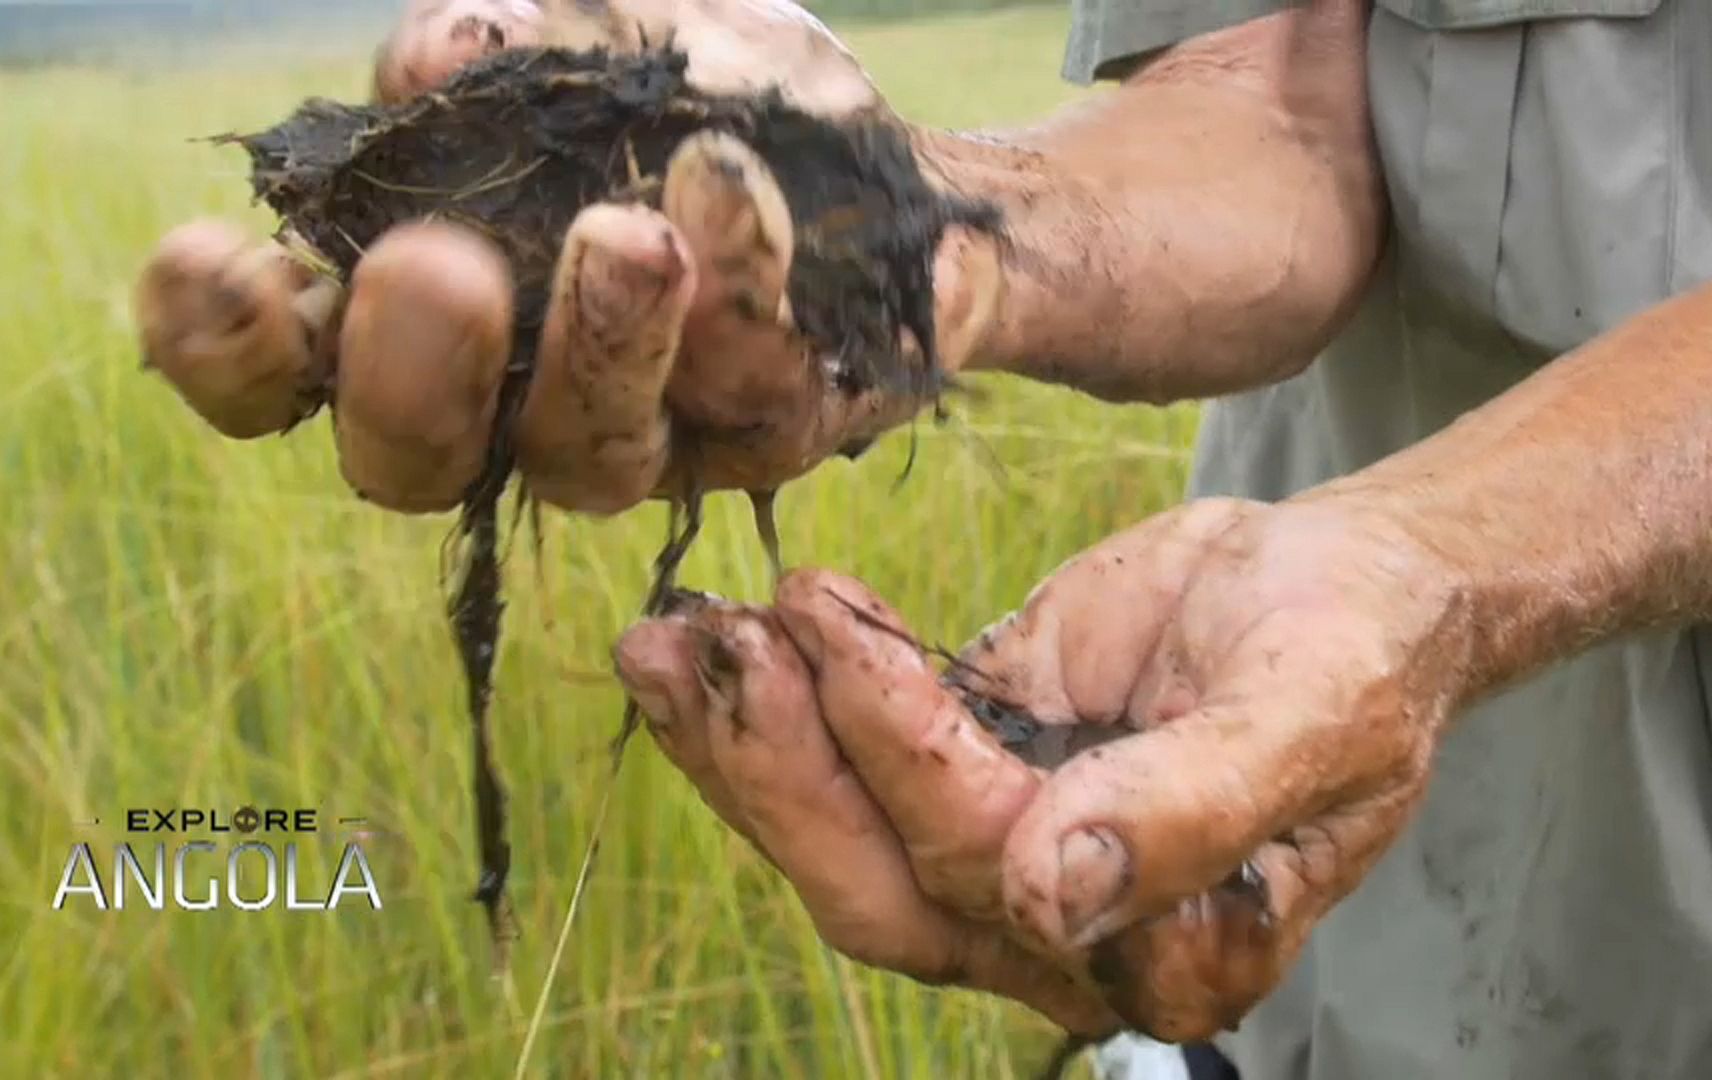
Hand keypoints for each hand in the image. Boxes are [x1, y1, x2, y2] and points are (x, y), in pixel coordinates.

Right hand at [134, 0, 1000, 512]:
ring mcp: (634, 437)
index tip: (214, 259)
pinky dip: (739, 285)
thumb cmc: (703, 94)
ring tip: (625, 232)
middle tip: (436, 266)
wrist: (889, 159)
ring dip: (595, 346)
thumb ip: (511, 45)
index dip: (220, 344)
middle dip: (409, 374)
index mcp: (412, 304)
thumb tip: (431, 63)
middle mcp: (505, 400)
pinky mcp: (759, 441)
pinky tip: (730, 182)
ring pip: (580, 459)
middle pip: (407, 460)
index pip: (275, 369)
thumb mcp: (603, 34)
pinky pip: (744, 394)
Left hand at [613, 497, 1473, 1039]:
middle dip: (782, 769)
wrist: (1351, 585)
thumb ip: (1191, 810)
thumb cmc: (1363, 651)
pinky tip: (719, 634)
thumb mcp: (1313, 715)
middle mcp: (1070, 933)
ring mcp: (1009, 858)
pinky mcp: (971, 770)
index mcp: (1170, 955)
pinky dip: (781, 701)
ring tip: (667, 642)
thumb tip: (1055, 897)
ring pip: (848, 838)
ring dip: (748, 743)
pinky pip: (855, 760)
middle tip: (709, 648)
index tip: (832, 635)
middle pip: (886, 886)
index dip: (904, 765)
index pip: (998, 880)